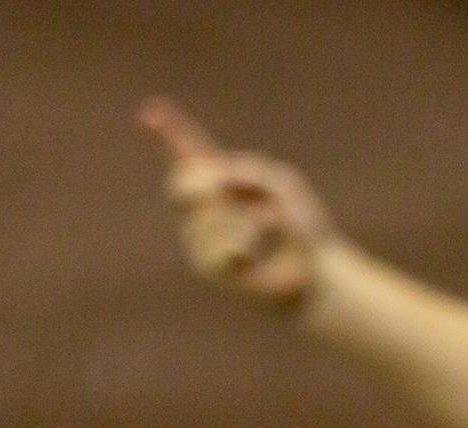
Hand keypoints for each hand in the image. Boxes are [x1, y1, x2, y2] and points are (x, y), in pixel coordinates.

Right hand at [139, 96, 337, 310]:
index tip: (150, 114)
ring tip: (272, 229)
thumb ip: (249, 173)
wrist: (317, 272)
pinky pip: (219, 247)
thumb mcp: (283, 186)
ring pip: (209, 214)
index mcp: (220, 180)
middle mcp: (202, 206)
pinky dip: (242, 246)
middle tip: (218, 190)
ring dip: (251, 218)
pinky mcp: (210, 268)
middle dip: (200, 182)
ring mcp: (200, 238)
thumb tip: (213, 183)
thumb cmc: (301, 226)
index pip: (190, 150)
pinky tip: (250, 256)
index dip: (171, 131)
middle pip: (183, 180)